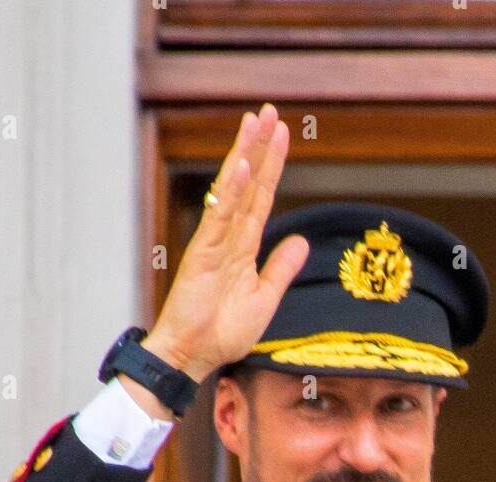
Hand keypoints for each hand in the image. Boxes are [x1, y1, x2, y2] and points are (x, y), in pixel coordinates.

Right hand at [144, 103, 309, 382]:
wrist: (195, 357)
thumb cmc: (222, 334)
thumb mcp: (264, 299)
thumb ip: (280, 269)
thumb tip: (301, 242)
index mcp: (243, 247)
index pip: (261, 198)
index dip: (273, 166)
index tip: (283, 134)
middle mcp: (228, 238)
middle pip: (248, 184)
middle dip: (259, 147)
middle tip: (270, 111)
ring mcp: (213, 243)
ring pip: (233, 191)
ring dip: (245, 155)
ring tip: (255, 122)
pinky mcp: (201, 254)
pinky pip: (219, 217)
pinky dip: (230, 192)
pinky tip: (242, 166)